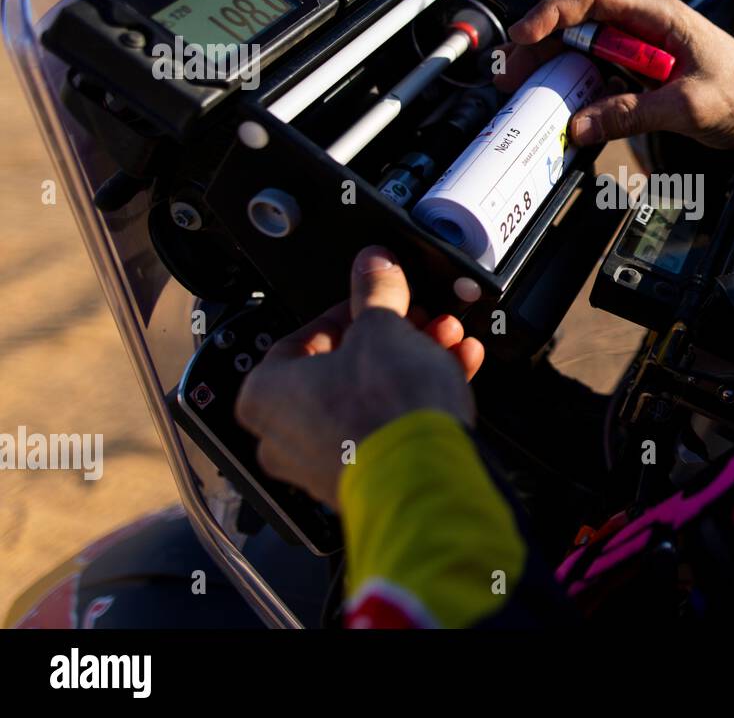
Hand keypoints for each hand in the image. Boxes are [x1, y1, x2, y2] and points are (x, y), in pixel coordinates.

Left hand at [234, 247, 484, 508]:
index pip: (304, 337)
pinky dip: (416, 400)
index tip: (376, 300)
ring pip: (369, 399)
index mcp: (265, 394)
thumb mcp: (382, 328)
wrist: (426, 480)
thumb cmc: (384, 415)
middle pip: (343, 369)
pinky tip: (453, 373)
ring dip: (411, 364)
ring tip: (446, 343)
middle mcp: (284, 436)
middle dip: (392, 339)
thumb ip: (374, 290)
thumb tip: (374, 266)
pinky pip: (387, 428)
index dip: (350, 312)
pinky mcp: (364, 482)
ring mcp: (323, 464)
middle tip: (418, 320)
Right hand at [497, 0, 733, 148]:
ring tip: (520, 90)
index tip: (527, 36)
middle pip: (579, 25)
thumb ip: (633, 113)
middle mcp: (643, 27)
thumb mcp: (688, 106)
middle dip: (541, 46)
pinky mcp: (640, 76)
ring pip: (584, 52)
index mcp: (658, 15)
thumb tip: (579, 126)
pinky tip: (556, 108)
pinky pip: (600, 78)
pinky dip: (576, 92)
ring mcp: (640, 51)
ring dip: (552, 69)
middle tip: (510, 73)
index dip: (554, 12)